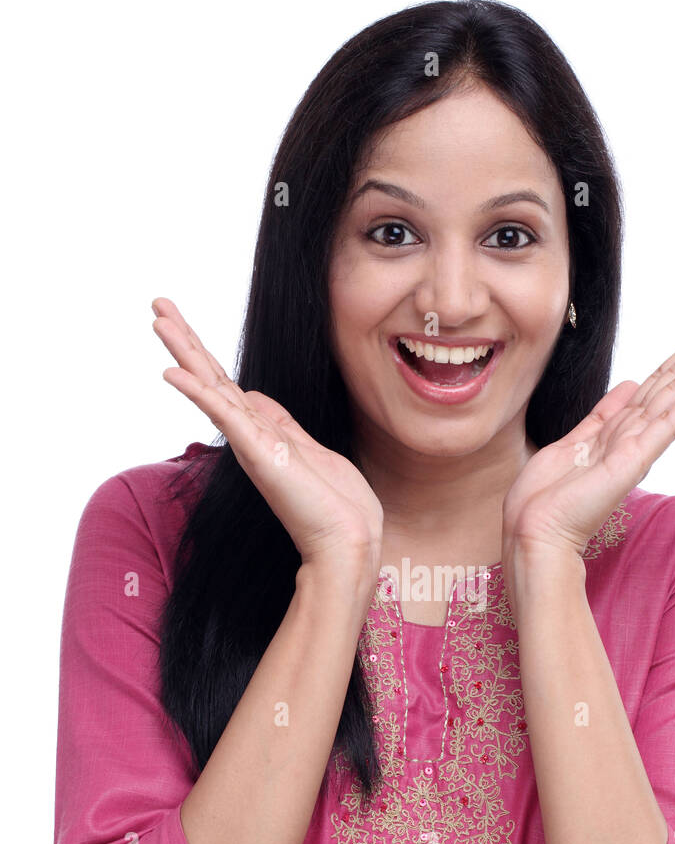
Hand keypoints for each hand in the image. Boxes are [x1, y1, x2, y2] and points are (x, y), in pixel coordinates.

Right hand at [152, 298, 383, 572]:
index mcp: (262, 431)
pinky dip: (197, 391)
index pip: (225, 384)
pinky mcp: (257, 452)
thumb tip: (256, 396)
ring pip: (210, 386)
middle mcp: (249, 434)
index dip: (203, 352)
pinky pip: (222, 414)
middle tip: (156, 304)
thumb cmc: (337, 504)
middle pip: (210, 377)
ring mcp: (250, 442)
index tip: (180, 323)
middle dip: (184, 339)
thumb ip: (279, 421)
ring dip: (183, 352)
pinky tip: (172, 372)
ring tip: (157, 318)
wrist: (347, 539)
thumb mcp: (308, 448)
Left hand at [502, 317, 674, 562]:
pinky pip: (668, 422)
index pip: (663, 381)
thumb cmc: (546, 498)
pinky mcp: (634, 460)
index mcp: (622, 428)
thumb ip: (605, 414)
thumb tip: (631, 384)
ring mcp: (639, 446)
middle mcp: (636, 434)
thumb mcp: (574, 441)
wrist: (535, 530)